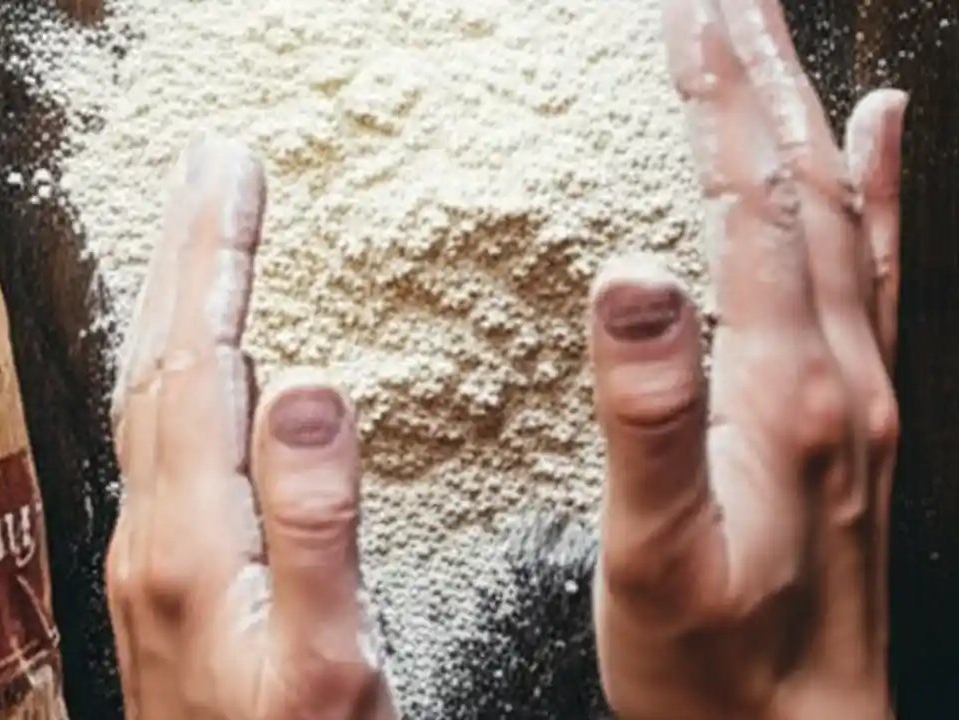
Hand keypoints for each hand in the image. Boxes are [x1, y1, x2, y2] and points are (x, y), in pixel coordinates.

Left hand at [105, 136, 396, 719]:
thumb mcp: (332, 665)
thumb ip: (318, 528)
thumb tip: (311, 392)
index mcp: (193, 539)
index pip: (199, 358)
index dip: (216, 255)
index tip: (235, 173)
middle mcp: (153, 533)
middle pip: (158, 356)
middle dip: (185, 247)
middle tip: (212, 166)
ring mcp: (152, 549)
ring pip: (151, 392)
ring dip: (175, 297)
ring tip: (202, 229)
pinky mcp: (166, 567)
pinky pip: (161, 432)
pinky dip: (181, 362)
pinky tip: (203, 356)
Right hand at [588, 0, 906, 717]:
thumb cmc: (716, 665)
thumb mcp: (657, 554)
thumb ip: (647, 414)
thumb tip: (629, 280)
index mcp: (785, 389)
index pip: (755, 205)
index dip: (719, 102)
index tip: (687, 17)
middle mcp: (837, 371)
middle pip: (805, 186)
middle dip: (758, 75)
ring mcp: (854, 389)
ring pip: (835, 214)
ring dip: (801, 114)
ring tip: (769, 36)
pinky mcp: (849, 414)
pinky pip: (868, 273)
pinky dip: (871, 188)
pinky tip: (873, 135)